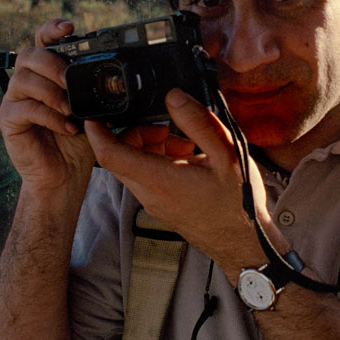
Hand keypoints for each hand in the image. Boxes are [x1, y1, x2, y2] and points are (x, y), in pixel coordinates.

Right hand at [0, 18, 95, 193]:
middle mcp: (26, 82)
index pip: (42, 41)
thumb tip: (115, 77)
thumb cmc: (78, 141)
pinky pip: (23, 108)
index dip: (52, 29)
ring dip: (51, 92)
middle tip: (70, 80)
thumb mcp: (92, 111)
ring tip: (71, 109)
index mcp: (45, 73)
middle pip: (28, 55)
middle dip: (52, 63)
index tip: (70, 27)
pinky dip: (49, 116)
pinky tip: (66, 127)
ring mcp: (14, 100)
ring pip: (23, 79)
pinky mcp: (8, 120)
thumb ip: (94, 91)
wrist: (64, 175)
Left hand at [85, 89, 275, 273]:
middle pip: (119, 155)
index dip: (97, 131)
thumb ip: (199, 123)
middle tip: (168, 128)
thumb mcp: (227, 155)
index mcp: (159, 180)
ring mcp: (153, 201)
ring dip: (151, 146)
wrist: (243, 242)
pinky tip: (187, 156)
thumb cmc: (238, 204)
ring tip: (185, 143)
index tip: (97, 113)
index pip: (109, 155)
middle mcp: (149, 193)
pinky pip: (146, 175)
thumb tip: (173, 97)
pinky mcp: (161, 204)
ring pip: (133, 164)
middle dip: (137, 133)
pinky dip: (159, 159)